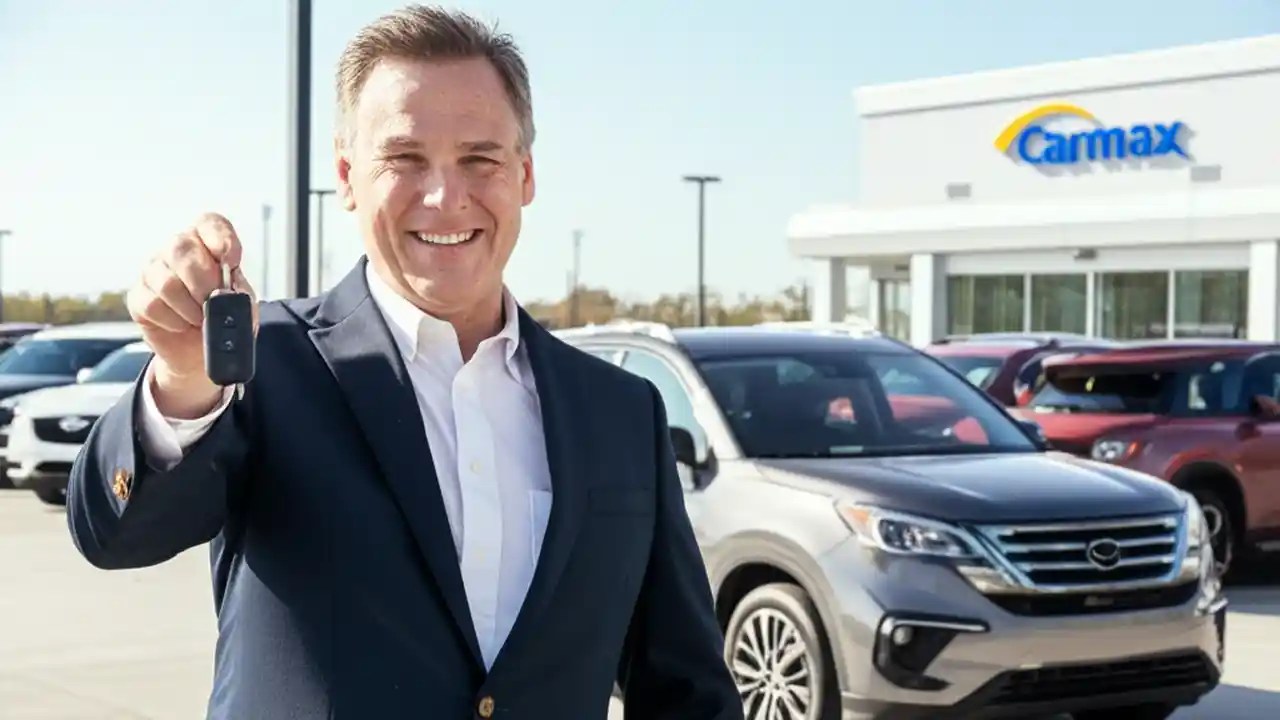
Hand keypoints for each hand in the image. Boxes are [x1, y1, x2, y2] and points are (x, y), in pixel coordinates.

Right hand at [126, 213, 258, 417]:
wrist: (201, 352)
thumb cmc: (223, 319)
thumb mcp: (243, 305)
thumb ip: (240, 293)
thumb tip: (230, 290)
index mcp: (206, 244)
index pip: (209, 223)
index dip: (220, 237)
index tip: (232, 261)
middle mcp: (176, 251)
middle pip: (181, 248)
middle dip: (203, 281)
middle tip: (213, 303)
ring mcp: (153, 272)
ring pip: (166, 281)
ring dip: (189, 307)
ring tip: (200, 319)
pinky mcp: (138, 298)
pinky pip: (151, 305)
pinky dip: (173, 320)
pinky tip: (182, 325)